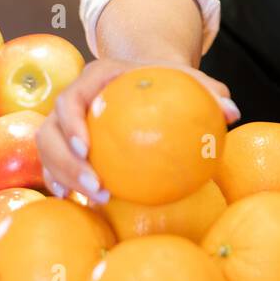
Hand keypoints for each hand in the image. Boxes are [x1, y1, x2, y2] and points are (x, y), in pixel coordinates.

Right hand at [35, 57, 238, 205]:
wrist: (146, 78)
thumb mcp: (187, 78)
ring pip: (46, 149)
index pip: (71, 98)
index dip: (71, 124)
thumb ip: (208, 90)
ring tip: (93, 199)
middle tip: (94, 184)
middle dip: (65, 161)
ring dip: (62, 175)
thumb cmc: (167, 79)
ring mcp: (64, 122)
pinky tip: (77, 202)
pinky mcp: (65, 142)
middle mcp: (73, 98)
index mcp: (94, 77)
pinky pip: (53, 163)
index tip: (89, 149)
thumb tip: (233, 113)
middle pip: (50, 129)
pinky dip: (61, 181)